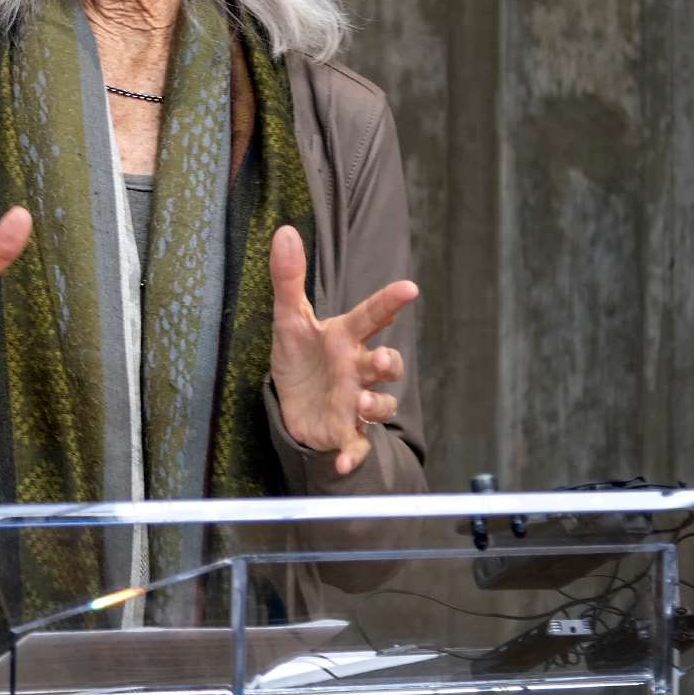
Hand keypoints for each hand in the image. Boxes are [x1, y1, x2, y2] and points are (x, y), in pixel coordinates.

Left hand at [268, 225, 416, 475]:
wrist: (294, 405)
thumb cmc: (300, 359)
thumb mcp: (288, 319)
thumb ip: (288, 278)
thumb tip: (284, 230)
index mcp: (345, 338)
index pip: (371, 315)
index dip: (389, 302)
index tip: (409, 287)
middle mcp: (357, 370)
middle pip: (386, 365)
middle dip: (388, 363)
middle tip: (380, 362)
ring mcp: (354, 403)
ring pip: (379, 405)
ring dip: (374, 406)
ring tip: (357, 404)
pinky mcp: (345, 433)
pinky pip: (356, 447)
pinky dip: (352, 457)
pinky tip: (342, 464)